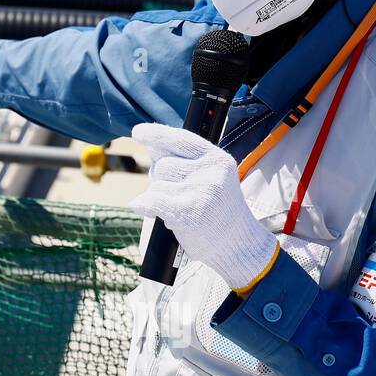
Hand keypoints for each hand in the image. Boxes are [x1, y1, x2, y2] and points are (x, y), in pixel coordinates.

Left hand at [127, 122, 278, 291]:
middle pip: (162, 164)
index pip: (180, 139)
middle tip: (178, 195)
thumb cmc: (218, 209)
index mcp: (216, 159)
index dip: (156, 134)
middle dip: (161, 179)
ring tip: (179, 208)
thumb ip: (184, 160)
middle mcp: (210, 172)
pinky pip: (152, 201)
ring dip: (158, 196)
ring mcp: (200, 192)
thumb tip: (152, 145)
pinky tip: (139, 206)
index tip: (138, 132)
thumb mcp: (211, 176)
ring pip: (155, 184)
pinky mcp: (188, 214)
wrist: (237, 243)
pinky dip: (143, 204)